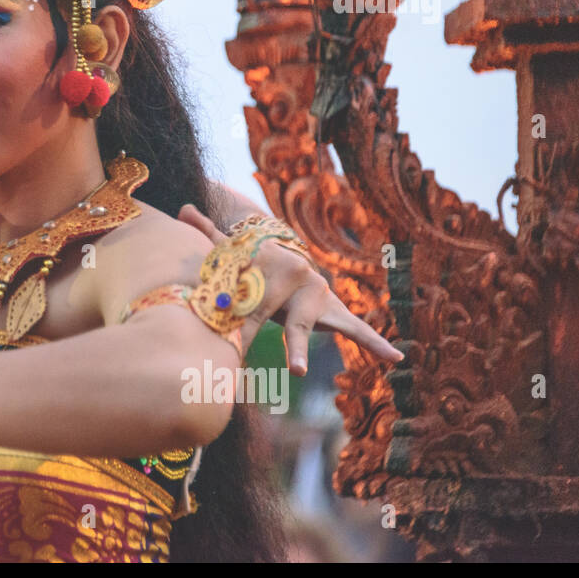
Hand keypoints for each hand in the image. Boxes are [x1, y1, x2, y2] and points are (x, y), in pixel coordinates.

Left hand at [178, 205, 403, 374]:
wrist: (291, 258)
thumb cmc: (254, 262)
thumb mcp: (234, 251)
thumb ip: (209, 234)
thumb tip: (182, 208)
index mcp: (272, 270)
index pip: (248, 303)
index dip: (234, 324)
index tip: (220, 343)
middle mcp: (298, 282)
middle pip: (280, 319)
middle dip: (272, 341)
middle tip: (270, 361)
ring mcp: (319, 297)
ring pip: (312, 325)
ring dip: (302, 347)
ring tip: (306, 369)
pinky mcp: (335, 311)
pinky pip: (357, 329)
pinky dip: (376, 344)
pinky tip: (396, 360)